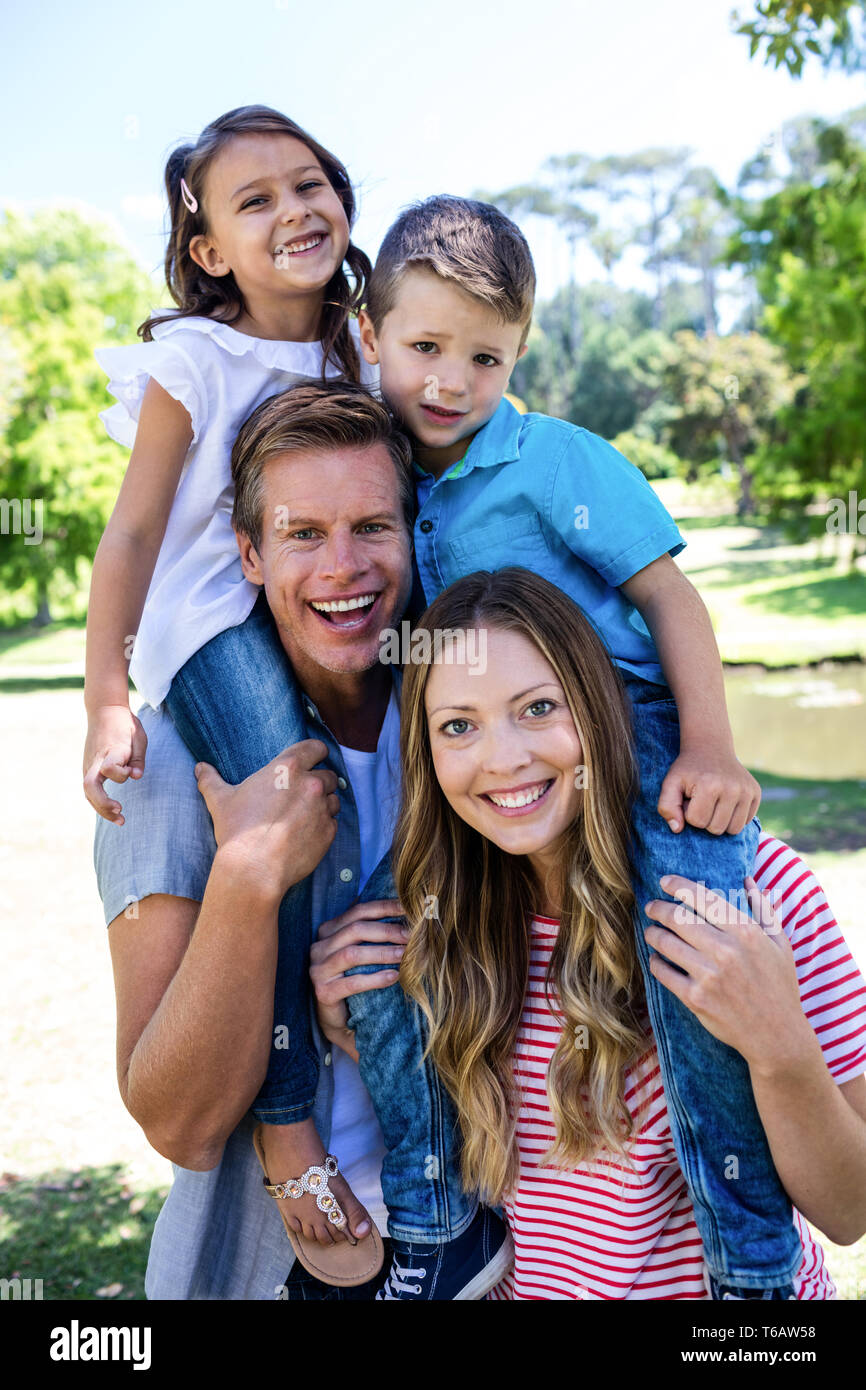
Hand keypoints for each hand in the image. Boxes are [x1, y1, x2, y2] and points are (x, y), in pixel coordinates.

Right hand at [83, 703, 147, 824]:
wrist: (104, 710)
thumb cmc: (125, 725)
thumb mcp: (139, 737)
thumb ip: (139, 759)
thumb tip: (136, 777)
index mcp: (111, 750)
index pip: (109, 768)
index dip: (121, 774)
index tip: (132, 771)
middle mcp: (96, 759)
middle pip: (90, 786)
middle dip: (104, 804)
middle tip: (121, 812)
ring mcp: (89, 764)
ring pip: (88, 792)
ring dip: (102, 809)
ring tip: (120, 820)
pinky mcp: (88, 768)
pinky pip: (90, 789)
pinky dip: (99, 802)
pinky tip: (112, 811)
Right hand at [194, 739, 338, 899]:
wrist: (254, 868)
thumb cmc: (237, 830)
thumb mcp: (220, 801)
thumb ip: (211, 780)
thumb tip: (199, 767)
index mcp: (288, 768)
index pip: (316, 748)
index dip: (316, 752)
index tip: (314, 758)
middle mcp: (311, 784)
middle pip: (329, 775)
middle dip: (320, 782)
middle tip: (304, 794)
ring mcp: (322, 808)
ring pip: (334, 799)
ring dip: (324, 804)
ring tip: (306, 815)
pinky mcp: (328, 832)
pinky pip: (333, 823)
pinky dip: (324, 826)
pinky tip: (307, 833)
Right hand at [310, 900, 406, 1051]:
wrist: (338, 1018)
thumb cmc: (354, 977)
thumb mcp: (361, 950)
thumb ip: (372, 930)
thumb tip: (403, 906)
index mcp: (328, 931)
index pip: (357, 911)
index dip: (383, 908)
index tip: (407, 909)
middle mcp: (319, 947)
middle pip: (356, 930)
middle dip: (386, 931)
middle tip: (410, 936)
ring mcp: (318, 970)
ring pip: (352, 954)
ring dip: (382, 953)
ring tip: (404, 955)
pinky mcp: (323, 992)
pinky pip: (352, 982)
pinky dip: (375, 979)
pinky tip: (394, 977)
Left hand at [643, 875, 814, 1071]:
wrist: (777, 1035)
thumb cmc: (780, 986)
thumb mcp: (781, 944)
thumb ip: (763, 909)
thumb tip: (748, 880)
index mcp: (746, 932)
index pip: (703, 898)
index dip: (678, 886)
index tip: (664, 881)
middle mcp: (726, 951)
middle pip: (678, 918)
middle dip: (659, 908)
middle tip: (651, 906)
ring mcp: (709, 976)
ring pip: (666, 943)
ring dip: (653, 933)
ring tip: (651, 930)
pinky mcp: (696, 998)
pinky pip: (664, 973)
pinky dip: (655, 963)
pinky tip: (656, 958)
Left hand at [658, 747, 760, 834]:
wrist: (711, 747)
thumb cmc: (688, 769)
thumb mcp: (670, 783)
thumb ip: (666, 806)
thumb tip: (677, 829)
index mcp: (710, 786)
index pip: (697, 822)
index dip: (689, 812)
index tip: (690, 797)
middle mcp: (733, 788)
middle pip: (716, 829)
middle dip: (705, 819)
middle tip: (702, 799)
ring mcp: (747, 791)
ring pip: (733, 830)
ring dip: (720, 821)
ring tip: (714, 803)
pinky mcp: (756, 793)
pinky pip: (745, 822)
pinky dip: (734, 817)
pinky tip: (726, 802)